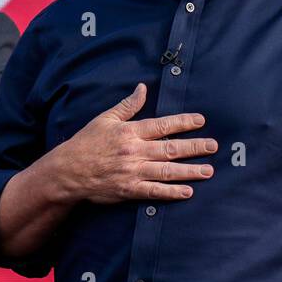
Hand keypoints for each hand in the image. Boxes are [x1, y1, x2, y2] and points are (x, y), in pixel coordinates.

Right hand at [51, 83, 215, 203]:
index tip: (201, 121)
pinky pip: (154, 191)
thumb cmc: (86, 143)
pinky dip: (171, 192)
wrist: (68, 171)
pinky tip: (187, 192)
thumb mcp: (105, 119)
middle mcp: (134, 151)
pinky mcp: (128, 189)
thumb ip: (127, 106)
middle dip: (195, 147)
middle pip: (170, 148)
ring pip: (167, 170)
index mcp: (130, 132)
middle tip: (213, 146)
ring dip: (190, 171)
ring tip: (208, 171)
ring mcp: (132, 171)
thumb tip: (142, 88)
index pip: (162, 125)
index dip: (183, 122)